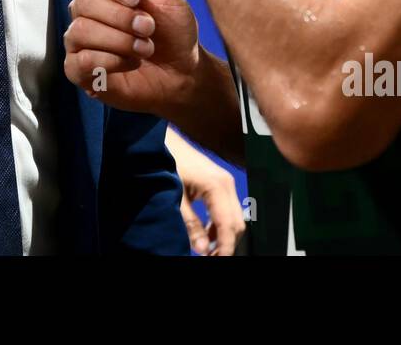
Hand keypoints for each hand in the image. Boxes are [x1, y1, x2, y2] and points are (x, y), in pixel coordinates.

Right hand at [63, 0, 199, 115]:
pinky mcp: (80, 71)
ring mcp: (80, 41)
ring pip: (80, 31)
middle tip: (149, 28)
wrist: (183, 72)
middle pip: (84, 2)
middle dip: (121, 17)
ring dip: (119, 41)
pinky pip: (78, 62)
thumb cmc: (173, 29)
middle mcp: (88, 11)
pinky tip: (131, 63)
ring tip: (144, 48)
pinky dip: (109, 62)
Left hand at [166, 128, 245, 255]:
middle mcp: (227, 184)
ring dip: (224, 236)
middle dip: (227, 244)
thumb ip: (191, 224)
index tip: (217, 260)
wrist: (163, 140)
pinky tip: (206, 235)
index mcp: (218, 186)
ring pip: (234, 217)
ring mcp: (225, 182)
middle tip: (212, 258)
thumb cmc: (168, 162)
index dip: (226, 247)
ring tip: (209, 251)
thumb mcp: (176, 196)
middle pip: (237, 223)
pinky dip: (220, 225)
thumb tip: (203, 249)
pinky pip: (227, 209)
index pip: (229, 225)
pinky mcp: (219, 183)